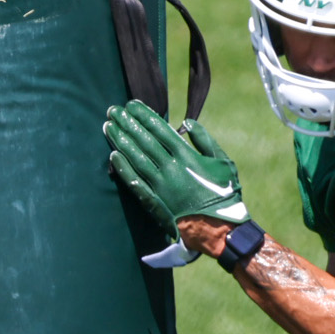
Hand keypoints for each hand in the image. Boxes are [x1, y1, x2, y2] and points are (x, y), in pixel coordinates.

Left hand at [104, 101, 249, 238]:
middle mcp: (170, 168)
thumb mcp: (223, 162)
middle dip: (128, 124)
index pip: (161, 130)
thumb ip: (205, 140)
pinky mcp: (155, 201)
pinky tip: (113, 156)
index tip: (132, 105)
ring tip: (109, 126)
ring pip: (136, 158)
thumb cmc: (225, 192)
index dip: (145, 116)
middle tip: (114, 110)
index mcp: (187, 156)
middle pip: (144, 141)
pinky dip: (123, 168)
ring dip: (121, 141)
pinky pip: (135, 182)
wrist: (219, 228)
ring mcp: (160, 185)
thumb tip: (187, 122)